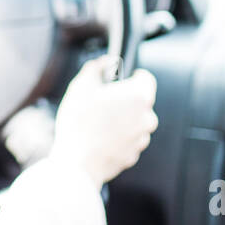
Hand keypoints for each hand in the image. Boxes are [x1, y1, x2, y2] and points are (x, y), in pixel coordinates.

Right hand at [49, 53, 157, 187]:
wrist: (77, 163)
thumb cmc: (79, 124)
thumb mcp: (81, 86)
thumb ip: (96, 68)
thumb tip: (104, 62)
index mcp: (138, 96)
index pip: (147, 78)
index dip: (134, 76)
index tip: (123, 78)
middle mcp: (146, 117)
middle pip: (141, 102)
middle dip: (125, 100)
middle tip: (104, 102)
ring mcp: (141, 138)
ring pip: (136, 122)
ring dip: (123, 119)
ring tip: (99, 121)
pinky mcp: (134, 154)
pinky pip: (129, 139)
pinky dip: (119, 137)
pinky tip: (100, 136)